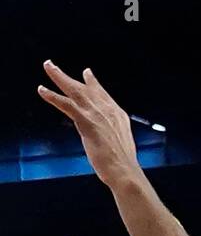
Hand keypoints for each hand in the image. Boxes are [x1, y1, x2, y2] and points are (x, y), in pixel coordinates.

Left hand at [37, 61, 140, 187]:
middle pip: (87, 88)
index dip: (93, 83)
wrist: (124, 169)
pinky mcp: (86, 121)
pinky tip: (42, 90)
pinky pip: (65, 104)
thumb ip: (112, 134)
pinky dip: (53, 96)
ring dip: (59, 76)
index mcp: (118, 114)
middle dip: (70, 77)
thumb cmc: (123, 164)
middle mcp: (107, 109)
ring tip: (48, 66)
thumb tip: (108, 138)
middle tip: (55, 66)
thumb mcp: (121, 143)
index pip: (103, 94)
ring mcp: (96, 113)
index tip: (87, 73)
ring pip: (74, 90)